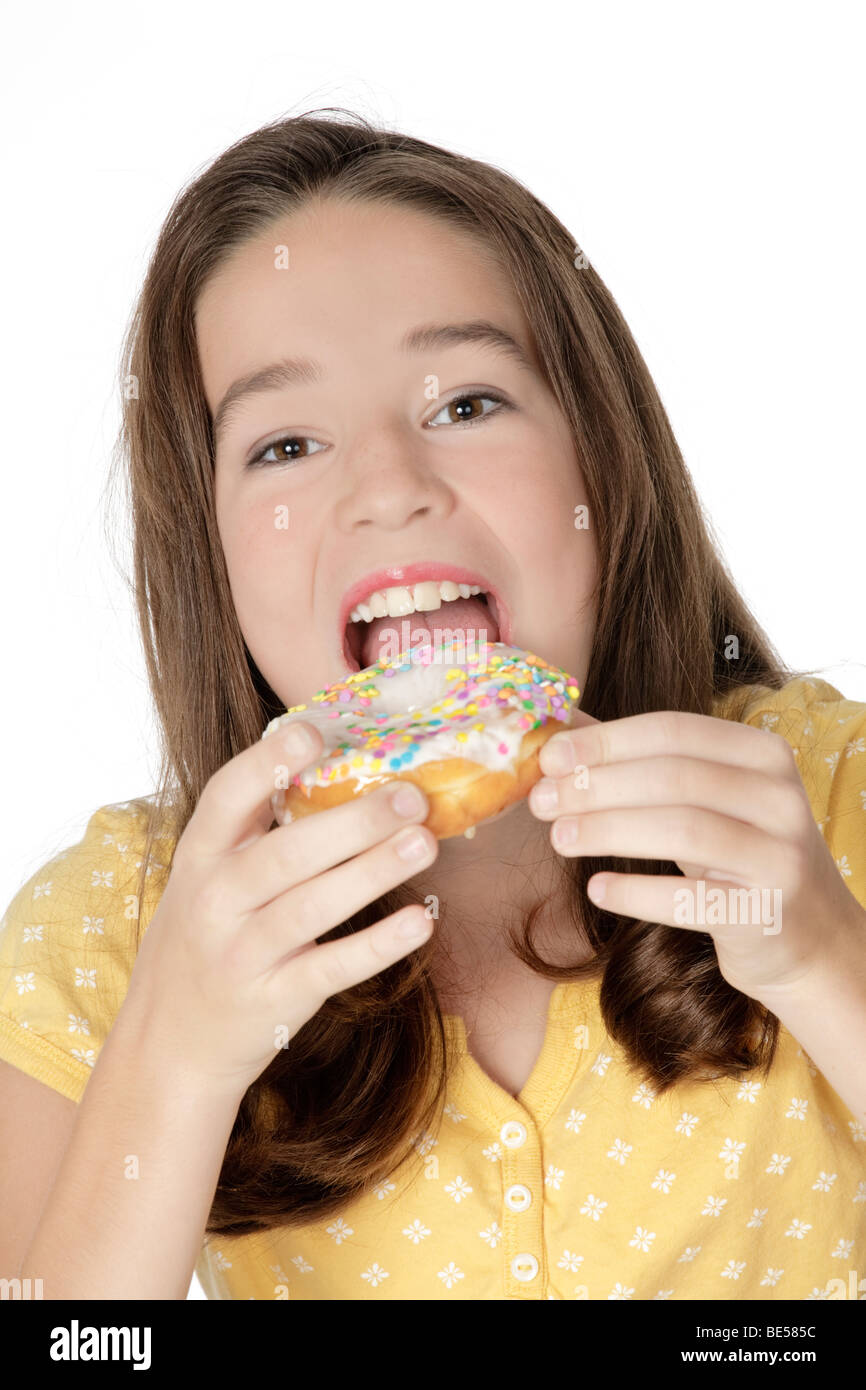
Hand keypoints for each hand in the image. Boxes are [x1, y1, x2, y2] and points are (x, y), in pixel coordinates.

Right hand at [121, 723, 438, 1097]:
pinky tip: (420, 923)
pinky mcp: (274, 1001)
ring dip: (372, 873)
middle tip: (410, 796)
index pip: (226, 797)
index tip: (314, 732)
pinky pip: (331, 969)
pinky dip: (377, 946)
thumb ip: (255, 831)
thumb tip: (337, 763)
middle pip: (286, 853)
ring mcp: (242, 955)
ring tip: (423, 843)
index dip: (268, 763)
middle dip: (352, 821)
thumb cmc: (203, 942)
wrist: (167, 1047)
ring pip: (311, 907)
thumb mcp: (207, 879)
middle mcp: (215, 901)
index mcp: (199, 857)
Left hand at [528, 709, 865, 1003]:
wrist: (806, 935)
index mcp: (762, 754)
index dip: (606, 741)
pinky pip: (691, 900)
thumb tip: (561, 729)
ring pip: (682, 831)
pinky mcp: (766, 913)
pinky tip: (597, 889)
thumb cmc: (737, 855)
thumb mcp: (703, 799)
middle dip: (597, 786)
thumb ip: (641, 761)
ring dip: (608, 831)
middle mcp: (779, 798)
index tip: (549, 756)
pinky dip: (637, 892)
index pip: (673, 731)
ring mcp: (779, 856)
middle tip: (541, 800)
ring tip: (557, 839)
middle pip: (673, 778)